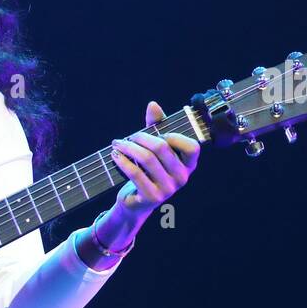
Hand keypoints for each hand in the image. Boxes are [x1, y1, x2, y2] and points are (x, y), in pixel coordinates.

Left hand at [109, 101, 200, 219]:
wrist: (136, 202)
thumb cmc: (148, 171)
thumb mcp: (154, 148)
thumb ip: (156, 126)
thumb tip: (153, 105)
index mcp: (189, 165)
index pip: (192, 146)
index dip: (173, 136)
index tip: (156, 134)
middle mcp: (182, 178)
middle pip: (162, 148)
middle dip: (141, 137)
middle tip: (128, 137)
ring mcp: (168, 189)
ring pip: (147, 159)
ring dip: (128, 147)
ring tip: (117, 144)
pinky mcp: (151, 197)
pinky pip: (135, 173)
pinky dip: (122, 161)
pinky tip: (115, 155)